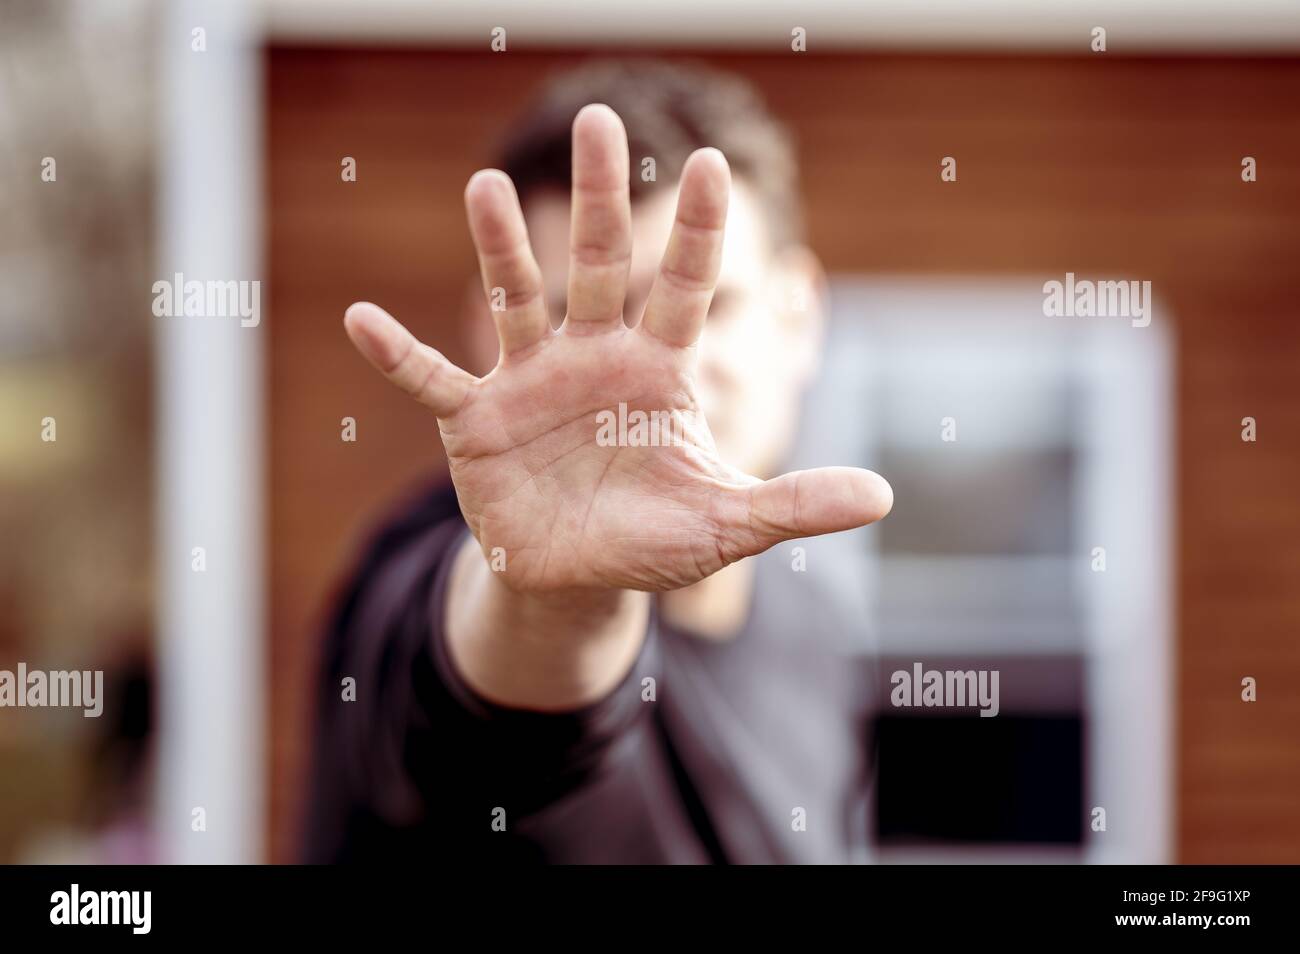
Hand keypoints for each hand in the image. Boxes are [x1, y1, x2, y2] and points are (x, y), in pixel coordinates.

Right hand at [344, 105, 891, 595]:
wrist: (577, 574)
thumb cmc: (652, 536)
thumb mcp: (726, 523)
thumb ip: (793, 503)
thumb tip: (883, 498)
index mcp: (656, 369)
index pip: (684, 287)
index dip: (697, 232)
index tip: (712, 166)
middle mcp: (592, 357)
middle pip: (598, 265)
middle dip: (602, 199)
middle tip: (601, 122)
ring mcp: (530, 382)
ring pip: (516, 300)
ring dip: (500, 248)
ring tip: (487, 187)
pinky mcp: (476, 422)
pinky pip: (434, 381)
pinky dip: (398, 356)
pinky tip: (358, 319)